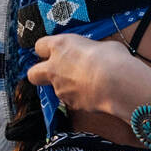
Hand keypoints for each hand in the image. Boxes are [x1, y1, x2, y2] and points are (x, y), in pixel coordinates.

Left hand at [27, 34, 142, 116]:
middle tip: (54, 72)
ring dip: (67, 86)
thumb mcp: (103, 45)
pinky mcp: (71, 104)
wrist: (117, 85)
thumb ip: (91, 50)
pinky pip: (72, 100)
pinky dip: (81, 97)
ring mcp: (60, 88)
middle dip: (39, 74)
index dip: (46, 49)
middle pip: (33, 73)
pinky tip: (95, 94)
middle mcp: (54, 67)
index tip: (56, 50)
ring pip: (56, 89)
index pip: (40, 46)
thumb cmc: (112, 59)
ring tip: (89, 84)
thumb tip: (96, 54)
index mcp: (60, 46)